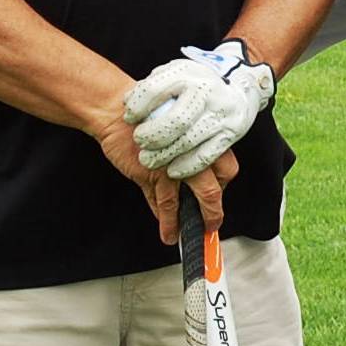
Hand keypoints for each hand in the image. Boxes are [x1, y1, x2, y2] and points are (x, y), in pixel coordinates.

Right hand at [94, 115, 236, 244]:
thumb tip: (204, 173)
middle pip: (216, 188)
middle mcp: (194, 152)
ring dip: (192, 223)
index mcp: (206, 138)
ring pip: (192, 202)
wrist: (117, 111)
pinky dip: (167, 222)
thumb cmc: (149, 114)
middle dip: (214, 210)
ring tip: (191, 234)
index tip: (220, 199)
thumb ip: (195, 147)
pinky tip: (168, 232)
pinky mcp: (153, 175)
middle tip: (212, 222)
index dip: (224, 188)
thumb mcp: (182, 125)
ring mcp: (174, 165)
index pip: (227, 169)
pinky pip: (164, 204)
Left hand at [124, 40, 274, 178]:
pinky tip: (172, 170)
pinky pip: (206, 156)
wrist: (242, 86)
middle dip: (151, 135)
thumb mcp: (176, 73)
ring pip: (188, 141)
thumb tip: (128, 103)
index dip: (136, 107)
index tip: (129, 117)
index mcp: (188, 72)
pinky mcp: (231, 133)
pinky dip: (186, 167)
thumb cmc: (199, 83)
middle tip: (140, 141)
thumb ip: (152, 85)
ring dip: (164, 155)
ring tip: (149, 160)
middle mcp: (207, 92)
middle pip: (174, 120)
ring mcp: (221, 114)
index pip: (154, 90)